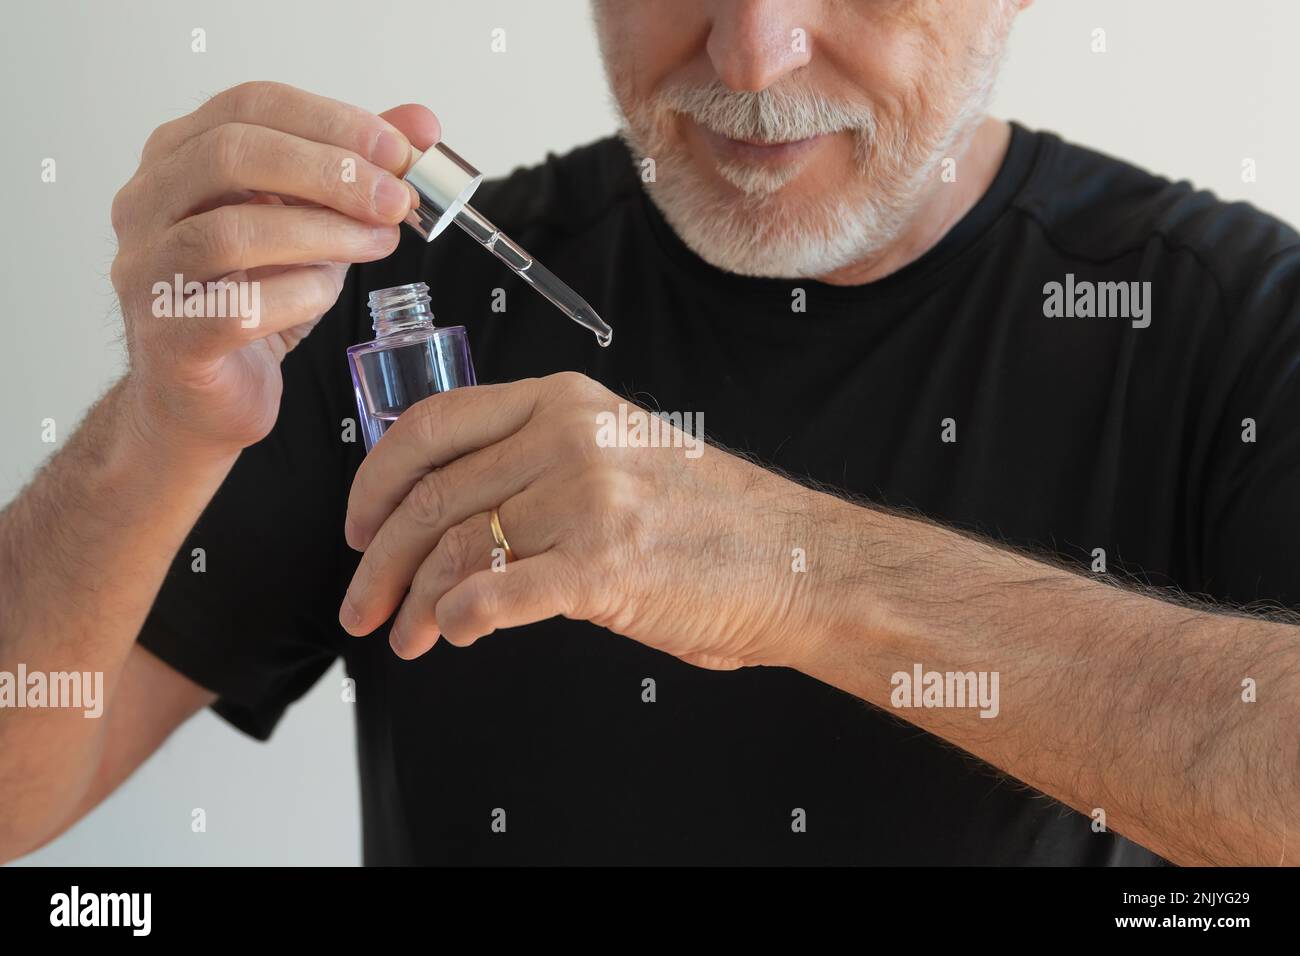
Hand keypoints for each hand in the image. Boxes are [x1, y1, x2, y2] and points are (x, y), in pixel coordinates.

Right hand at [110, 80, 439, 455]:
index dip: (330, 120)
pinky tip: (329, 293)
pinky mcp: (172, 340)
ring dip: (325, 233)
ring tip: (380, 243)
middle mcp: (146, 205)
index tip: (398, 148)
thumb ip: (355, 170)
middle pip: (231, 154)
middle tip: (396, 198)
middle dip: (330, 171)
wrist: (203, 398)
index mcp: (177, 157)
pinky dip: (300, 294)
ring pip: (233, 231)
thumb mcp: (310, 222)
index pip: (250, 106)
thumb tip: (420, 126)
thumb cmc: (253, 299)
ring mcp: (150, 272)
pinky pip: (240, 307)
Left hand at [339, 372, 834, 671]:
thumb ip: (536, 463)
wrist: (797, 558)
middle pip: (430, 498)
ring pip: (453, 551)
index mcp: (562, 401)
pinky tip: (454, 633)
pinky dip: (460, 617)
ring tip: (408, 638)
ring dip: (415, 605)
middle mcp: (566, 438)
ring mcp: (585, 498)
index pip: (431, 427)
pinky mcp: (603, 564)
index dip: (375, 482)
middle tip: (361, 605)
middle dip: (377, 562)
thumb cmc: (710, 517)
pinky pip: (496, 591)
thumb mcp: (617, 453)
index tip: (358, 526)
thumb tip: (449, 514)